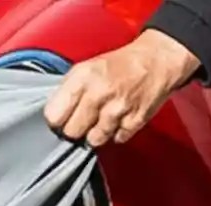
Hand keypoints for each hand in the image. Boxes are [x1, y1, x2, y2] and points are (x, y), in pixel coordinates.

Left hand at [43, 30, 200, 146]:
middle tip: (83, 119)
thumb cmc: (119, 65)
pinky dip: (116, 133)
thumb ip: (68, 91)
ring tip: (102, 118)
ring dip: (96, 133)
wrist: (156, 60)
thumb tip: (54, 115)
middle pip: (71, 132)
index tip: (62, 118)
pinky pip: (116, 139)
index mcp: (82, 77)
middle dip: (75, 129)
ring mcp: (117, 110)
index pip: (53, 115)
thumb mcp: (87, 67)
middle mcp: (98, 93)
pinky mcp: (134, 122)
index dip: (56, 119)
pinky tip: (119, 118)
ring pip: (93, 140)